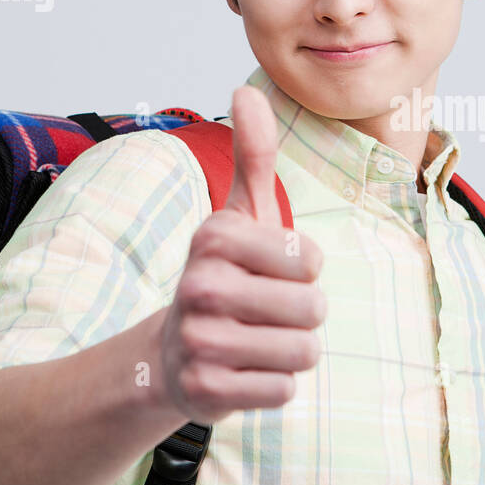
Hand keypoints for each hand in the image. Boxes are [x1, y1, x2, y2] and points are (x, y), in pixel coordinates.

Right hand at [159, 85, 325, 423]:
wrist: (171, 354)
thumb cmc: (225, 276)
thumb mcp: (241, 214)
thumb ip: (254, 155)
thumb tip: (247, 93)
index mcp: (214, 237)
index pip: (310, 261)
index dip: (303, 271)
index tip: (269, 272)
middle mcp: (199, 286)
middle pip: (313, 310)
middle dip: (302, 316)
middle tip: (264, 313)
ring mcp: (199, 341)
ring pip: (303, 352)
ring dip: (291, 351)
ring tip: (257, 340)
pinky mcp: (205, 391)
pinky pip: (283, 390)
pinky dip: (274, 385)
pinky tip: (244, 371)